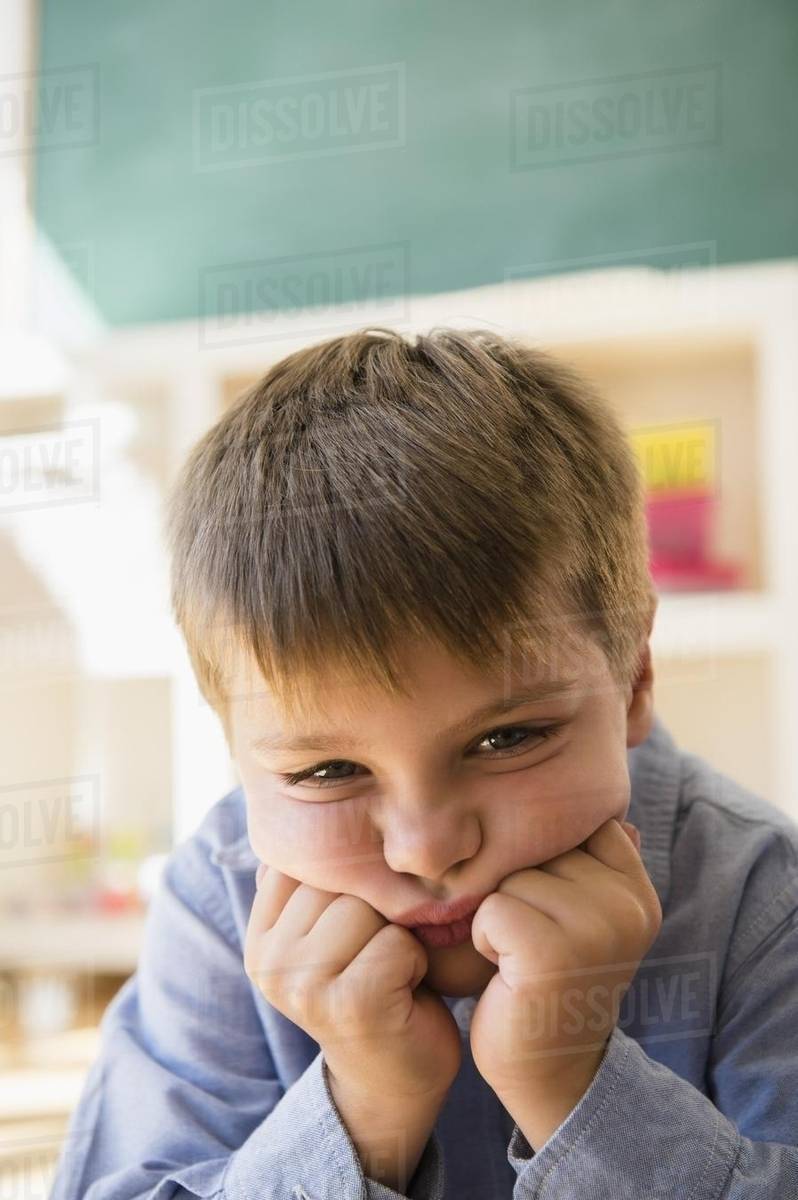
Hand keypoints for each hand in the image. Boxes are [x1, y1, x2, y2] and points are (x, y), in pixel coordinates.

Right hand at [244, 864, 461, 1101]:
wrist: (393, 1080)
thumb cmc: (373, 987)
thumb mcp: (329, 930)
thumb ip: (307, 884)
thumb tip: (290, 814)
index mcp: (261, 934)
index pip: (309, 860)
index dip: (351, 882)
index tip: (360, 923)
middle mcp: (269, 959)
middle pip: (341, 880)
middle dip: (377, 906)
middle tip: (379, 951)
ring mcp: (303, 985)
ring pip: (368, 906)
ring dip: (397, 933)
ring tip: (390, 969)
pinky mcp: (347, 1005)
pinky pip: (396, 943)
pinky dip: (414, 961)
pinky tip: (404, 990)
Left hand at [468, 819, 660, 1122]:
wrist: (550, 1074)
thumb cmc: (551, 982)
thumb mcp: (585, 919)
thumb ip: (597, 866)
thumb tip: (620, 817)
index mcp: (636, 890)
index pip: (576, 825)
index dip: (545, 859)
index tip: (552, 912)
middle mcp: (625, 904)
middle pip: (537, 846)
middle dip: (519, 888)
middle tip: (534, 943)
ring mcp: (594, 927)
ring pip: (511, 876)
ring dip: (500, 914)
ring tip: (521, 957)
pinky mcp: (552, 952)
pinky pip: (491, 908)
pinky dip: (483, 939)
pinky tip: (508, 973)